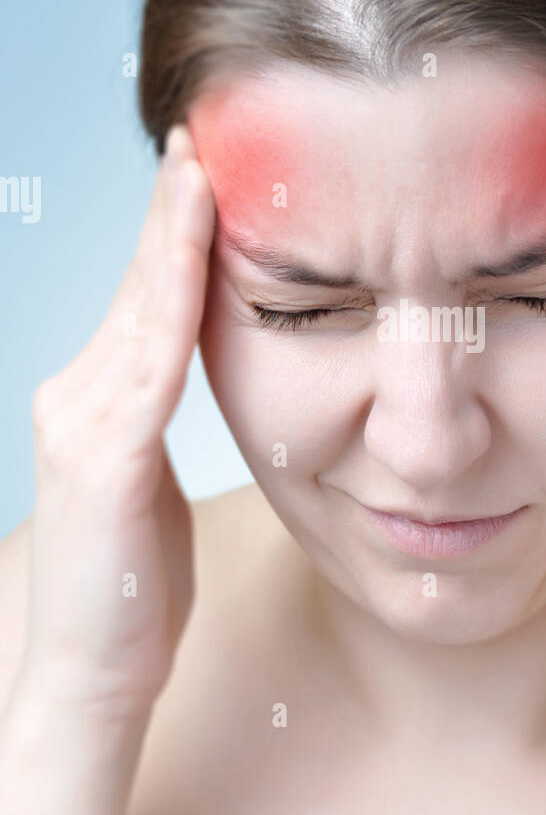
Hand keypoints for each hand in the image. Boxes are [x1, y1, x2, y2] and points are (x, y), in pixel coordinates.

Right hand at [16, 125, 214, 716]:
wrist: (94, 678)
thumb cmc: (132, 594)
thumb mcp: (149, 494)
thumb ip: (154, 429)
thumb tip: (183, 383)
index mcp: (94, 406)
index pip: (141, 304)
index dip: (170, 237)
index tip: (201, 173)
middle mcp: (75, 399)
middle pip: (137, 288)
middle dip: (171, 212)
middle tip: (201, 136)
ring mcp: (82, 424)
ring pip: (140, 308)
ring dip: (172, 232)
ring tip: (199, 163)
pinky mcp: (103, 457)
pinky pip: (151, 358)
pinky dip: (173, 293)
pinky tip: (192, 245)